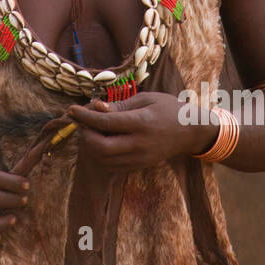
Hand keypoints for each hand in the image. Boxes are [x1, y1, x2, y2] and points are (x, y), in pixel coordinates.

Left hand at [66, 91, 196, 170]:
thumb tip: (97, 107)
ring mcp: (139, 158)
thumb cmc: (169, 109)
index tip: (72, 109)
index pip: (105, 122)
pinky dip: (101, 155)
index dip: (85, 116)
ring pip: (104, 160)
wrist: (192, 132)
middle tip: (84, 122)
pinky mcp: (139, 166)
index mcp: (141, 122)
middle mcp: (139, 144)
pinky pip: (112, 165)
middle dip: (85, 135)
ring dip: (91, 146)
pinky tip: (102, 141)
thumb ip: (121, 105)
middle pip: (100, 148)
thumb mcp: (147, 99)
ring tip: (92, 130)